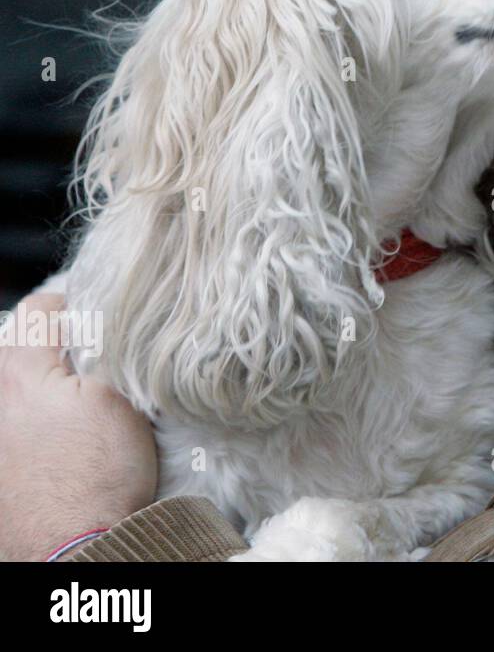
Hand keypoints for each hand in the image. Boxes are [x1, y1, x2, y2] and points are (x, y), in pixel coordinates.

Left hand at [0, 290, 156, 560]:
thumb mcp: (116, 395)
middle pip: (21, 348)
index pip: (39, 309)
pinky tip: (65, 443)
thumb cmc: (98, 474)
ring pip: (19, 389)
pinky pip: (17, 426)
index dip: (76, 307)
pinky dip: (38, 424)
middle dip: (57, 349)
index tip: (100, 320)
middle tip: (95, 367)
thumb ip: (99, 351)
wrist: (80, 546)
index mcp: (17, 371)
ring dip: (46, 389)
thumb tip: (96, 326)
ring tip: (80, 409)